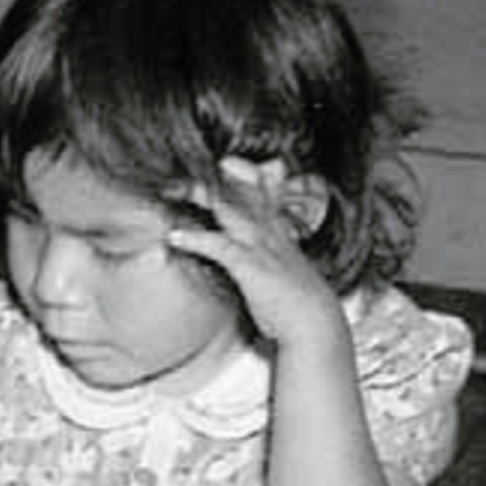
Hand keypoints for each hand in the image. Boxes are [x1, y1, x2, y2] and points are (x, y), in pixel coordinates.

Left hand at [165, 157, 345, 351]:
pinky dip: (195, 238)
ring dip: (199, 195)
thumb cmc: (294, 301)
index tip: (226, 159)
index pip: (263, 190)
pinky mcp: (250, 266)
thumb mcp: (281, 267)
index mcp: (275, 231)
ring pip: (229, 210)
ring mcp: (260, 247)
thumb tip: (243, 246)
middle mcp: (268, 232)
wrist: (315, 326)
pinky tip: (174, 235)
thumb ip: (267, 251)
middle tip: (182, 165)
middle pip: (240, 193)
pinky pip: (219, 246)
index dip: (246, 172)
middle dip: (212, 177)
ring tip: (171, 188)